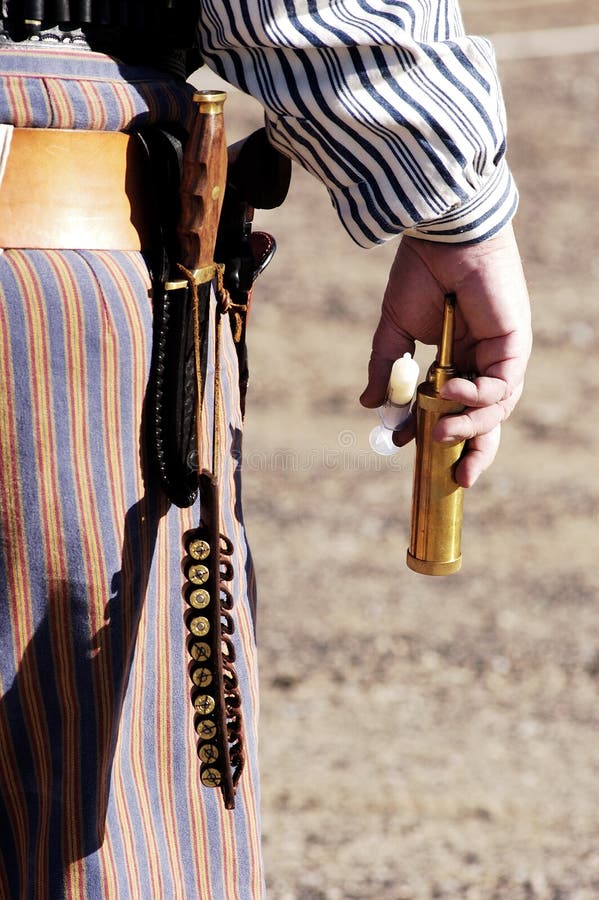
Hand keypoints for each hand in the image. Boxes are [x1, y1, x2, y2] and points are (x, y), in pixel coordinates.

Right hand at [360, 225, 530, 486]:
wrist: (440, 237)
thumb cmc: (420, 275)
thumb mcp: (395, 331)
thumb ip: (386, 369)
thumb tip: (368, 405)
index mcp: (456, 360)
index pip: (451, 410)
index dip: (429, 432)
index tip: (402, 444)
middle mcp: (482, 362)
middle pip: (486, 420)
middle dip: (473, 452)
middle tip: (458, 480)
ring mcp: (500, 355)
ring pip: (495, 410)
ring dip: (469, 427)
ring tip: (439, 435)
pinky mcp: (514, 345)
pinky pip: (501, 387)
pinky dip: (476, 397)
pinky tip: (450, 392)